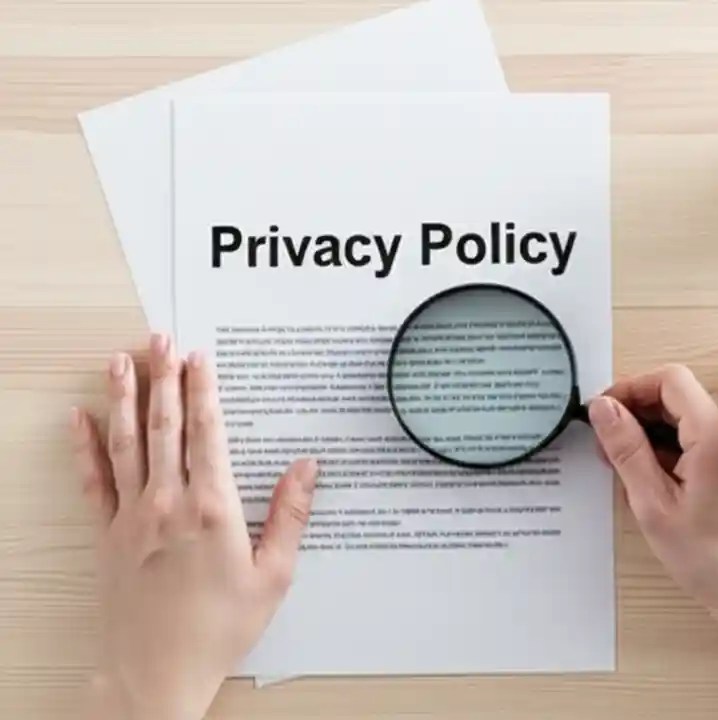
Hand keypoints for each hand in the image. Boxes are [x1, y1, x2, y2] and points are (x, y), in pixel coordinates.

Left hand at [70, 334, 318, 719]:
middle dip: (163, 378)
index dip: (203, 389)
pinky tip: (80, 419)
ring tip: (121, 361)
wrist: (158, 671)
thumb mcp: (273, 575)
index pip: (207, 433)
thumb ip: (290, 516)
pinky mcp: (108, 536)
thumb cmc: (220, 628)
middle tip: (161, 339)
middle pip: (163, 426)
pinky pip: (93, 482)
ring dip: (123, 398)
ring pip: (125, 444)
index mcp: (212, 509)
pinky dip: (85, 448)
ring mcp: (131, 518)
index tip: (200, 356)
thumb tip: (308, 467)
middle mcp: (167, 504)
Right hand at [590, 365, 717, 719]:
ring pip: (696, 422)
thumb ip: (626, 449)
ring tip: (634, 477)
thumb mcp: (654, 504)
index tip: (605, 413)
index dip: (631, 388)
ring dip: (660, 437)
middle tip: (609, 451)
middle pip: (683, 399)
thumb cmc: (711, 560)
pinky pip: (714, 441)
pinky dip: (684, 451)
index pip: (670, 381)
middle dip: (641, 416)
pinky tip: (664, 486)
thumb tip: (603, 408)